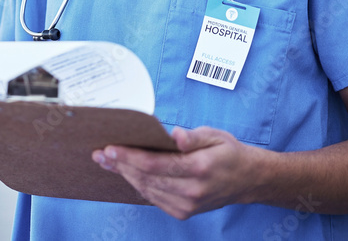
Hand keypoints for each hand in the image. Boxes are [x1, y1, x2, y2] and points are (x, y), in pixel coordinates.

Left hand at [92, 125, 259, 219]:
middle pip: (146, 178)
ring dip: (124, 175)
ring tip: (107, 161)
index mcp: (199, 168)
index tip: (110, 147)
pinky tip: (125, 173)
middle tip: (100, 153)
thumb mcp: (215, 136)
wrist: (247, 180)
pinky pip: (153, 198)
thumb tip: (174, 135)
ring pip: (146, 189)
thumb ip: (193, 137)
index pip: (155, 164)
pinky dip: (137, 184)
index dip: (129, 156)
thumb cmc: (228, 153)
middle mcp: (192, 191)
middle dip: (120, 165)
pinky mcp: (183, 213)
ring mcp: (187, 206)